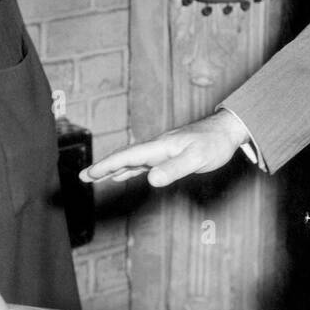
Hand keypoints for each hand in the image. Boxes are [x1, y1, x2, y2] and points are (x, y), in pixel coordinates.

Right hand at [80, 110, 247, 187]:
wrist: (227, 130)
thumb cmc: (214, 144)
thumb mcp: (196, 159)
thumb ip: (174, 169)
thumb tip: (150, 179)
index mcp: (160, 147)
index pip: (128, 156)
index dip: (107, 165)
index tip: (89, 173)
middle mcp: (157, 147)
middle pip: (124, 157)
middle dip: (103, 167)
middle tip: (83, 176)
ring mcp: (161, 150)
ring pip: (131, 160)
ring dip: (112, 168)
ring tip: (94, 176)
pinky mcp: (167, 155)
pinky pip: (142, 163)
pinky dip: (128, 169)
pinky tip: (122, 175)